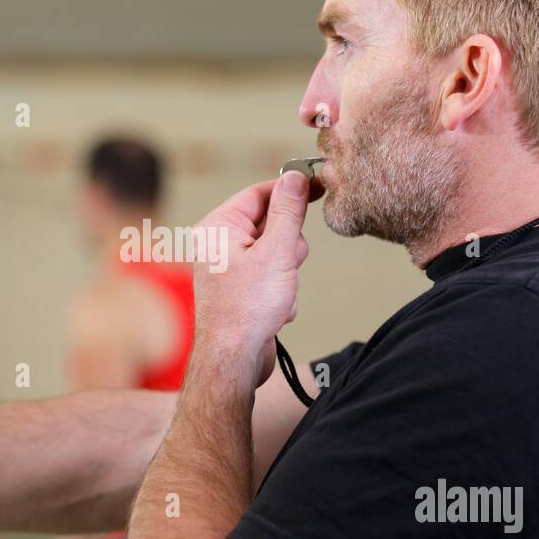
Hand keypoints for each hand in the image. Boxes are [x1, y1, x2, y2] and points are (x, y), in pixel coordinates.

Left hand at [189, 171, 315, 388]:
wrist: (235, 360)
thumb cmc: (248, 308)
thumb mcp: (277, 252)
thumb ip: (288, 212)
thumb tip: (295, 177)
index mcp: (218, 227)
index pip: (259, 193)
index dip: (290, 190)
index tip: (319, 187)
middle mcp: (219, 244)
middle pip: (271, 224)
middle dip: (288, 246)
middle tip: (288, 264)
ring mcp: (230, 268)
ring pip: (277, 253)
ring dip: (288, 272)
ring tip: (280, 293)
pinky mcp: (241, 290)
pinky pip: (273, 276)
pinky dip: (282, 291)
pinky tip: (276, 310)